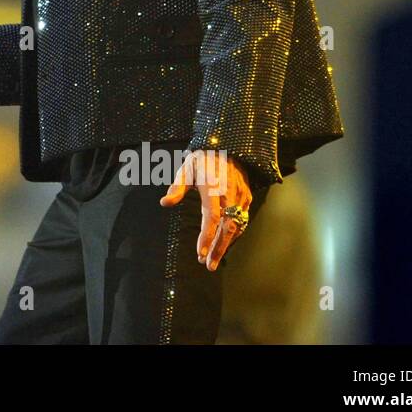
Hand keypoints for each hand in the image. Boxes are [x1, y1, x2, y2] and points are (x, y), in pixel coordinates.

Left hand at [159, 149, 252, 271]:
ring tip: (213, 259)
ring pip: (237, 227)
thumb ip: (177, 187)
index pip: (212, 218)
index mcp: (214, 188)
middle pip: (227, 228)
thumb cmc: (203, 159)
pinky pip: (242, 221)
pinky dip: (233, 235)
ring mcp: (241, 197)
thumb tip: (164, 203)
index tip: (200, 252)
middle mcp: (230, 195)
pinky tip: (223, 244)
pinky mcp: (247, 198)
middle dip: (218, 249)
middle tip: (208, 265)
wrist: (228, 145)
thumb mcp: (187, 168)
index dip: (207, 237)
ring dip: (226, 245)